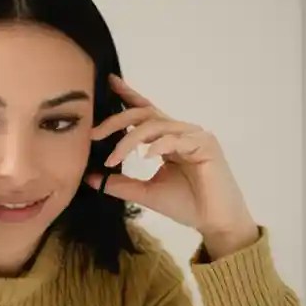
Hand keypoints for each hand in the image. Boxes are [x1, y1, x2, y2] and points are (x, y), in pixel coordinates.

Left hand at [86, 74, 258, 257]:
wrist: (215, 222)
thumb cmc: (186, 205)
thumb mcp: (145, 193)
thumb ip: (120, 183)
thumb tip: (90, 177)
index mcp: (168, 139)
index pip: (145, 112)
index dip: (128, 96)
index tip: (109, 82)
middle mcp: (181, 132)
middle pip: (145, 115)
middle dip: (117, 121)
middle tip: (94, 133)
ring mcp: (194, 136)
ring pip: (156, 126)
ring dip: (130, 140)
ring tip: (114, 158)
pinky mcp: (205, 145)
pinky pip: (176, 138)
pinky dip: (159, 146)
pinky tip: (146, 156)